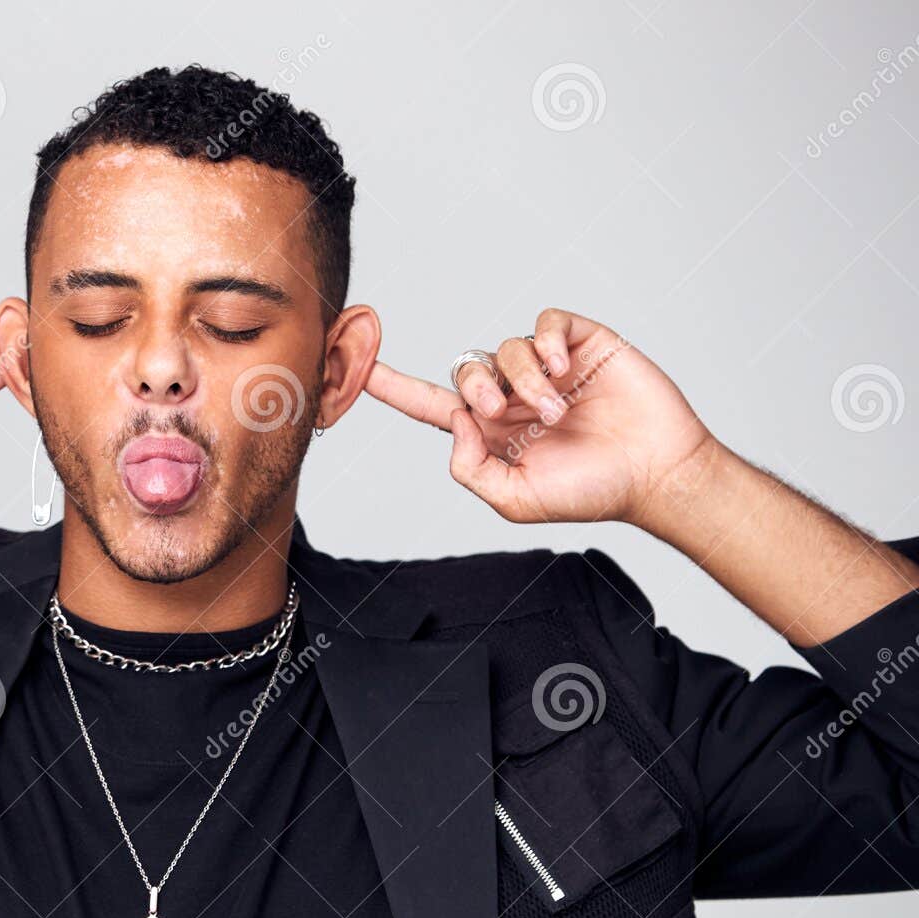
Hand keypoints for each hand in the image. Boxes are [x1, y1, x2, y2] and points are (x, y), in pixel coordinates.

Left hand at [366, 308, 715, 526]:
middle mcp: (513, 396)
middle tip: (499, 410)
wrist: (657, 474)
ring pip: (506, 348)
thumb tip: (456, 418)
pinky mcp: (580, 344)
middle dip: (474, 386)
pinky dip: (545, 343)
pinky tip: (562, 371)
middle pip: (466, 369)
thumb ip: (471, 468)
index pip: (431, 404)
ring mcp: (547, 368)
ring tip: (555, 410)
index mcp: (490, 432)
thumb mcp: (514, 499)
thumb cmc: (591, 492)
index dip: (394, 386)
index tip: (357, 367)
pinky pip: (545, 323)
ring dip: (523, 379)